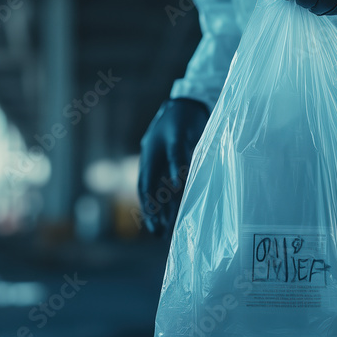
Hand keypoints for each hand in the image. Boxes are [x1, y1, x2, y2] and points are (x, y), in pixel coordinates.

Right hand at [137, 98, 209, 237]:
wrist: (190, 102)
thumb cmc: (183, 118)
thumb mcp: (178, 138)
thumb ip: (176, 160)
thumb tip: (175, 185)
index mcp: (150, 155)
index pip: (147, 186)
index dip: (150, 205)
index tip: (155, 224)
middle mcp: (154, 160)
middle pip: (151, 192)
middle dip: (154, 213)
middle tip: (159, 233)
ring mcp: (163, 161)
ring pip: (160, 190)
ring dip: (163, 208)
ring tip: (166, 229)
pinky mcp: (176, 161)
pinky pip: (171, 183)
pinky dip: (173, 198)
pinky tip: (177, 210)